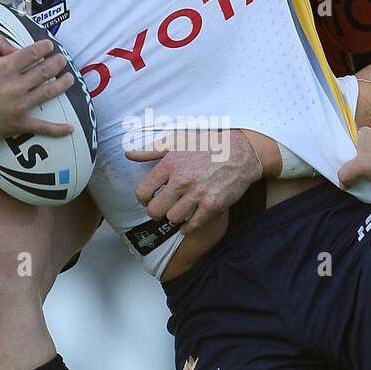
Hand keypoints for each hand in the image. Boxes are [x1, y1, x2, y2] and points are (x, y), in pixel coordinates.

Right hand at [0, 36, 75, 143]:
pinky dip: (58, 129)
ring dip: (63, 84)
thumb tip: (13, 45)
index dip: (45, 47)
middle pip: (45, 71)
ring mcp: (19, 105)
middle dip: (57, 63)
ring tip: (70, 78)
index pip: (33, 53)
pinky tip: (70, 128)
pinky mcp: (18, 124)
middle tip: (63, 59)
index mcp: (5, 67)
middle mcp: (15, 85)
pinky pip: (42, 127)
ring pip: (49, 92)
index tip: (50, 46)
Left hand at [126, 129, 262, 232]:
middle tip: (162, 208)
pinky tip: (187, 224)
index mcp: (170, 164)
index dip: (143, 199)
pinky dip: (187, 228)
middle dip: (156, 212)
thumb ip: (151, 150)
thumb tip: (129, 154)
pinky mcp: (212, 205)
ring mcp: (197, 194)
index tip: (148, 199)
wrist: (241, 151)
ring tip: (178, 212)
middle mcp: (181, 180)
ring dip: (173, 217)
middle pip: (155, 210)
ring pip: (172, 218)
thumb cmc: (207, 144)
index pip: (142, 192)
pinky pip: (192, 225)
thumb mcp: (177, 141)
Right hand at [338, 127, 370, 197]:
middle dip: (342, 169)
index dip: (333, 155)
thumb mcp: (360, 165)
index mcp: (362, 136)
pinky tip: (356, 191)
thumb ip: (345, 173)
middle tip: (334, 179)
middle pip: (347, 158)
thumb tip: (342, 184)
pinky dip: (361, 185)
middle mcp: (367, 145)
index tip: (327, 166)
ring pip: (355, 170)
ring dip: (352, 179)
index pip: (341, 143)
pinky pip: (364, 179)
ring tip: (346, 186)